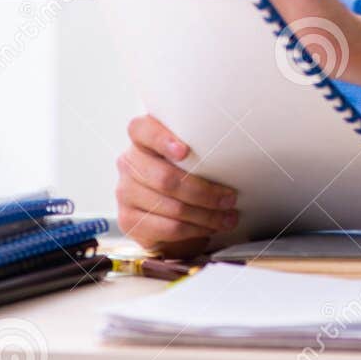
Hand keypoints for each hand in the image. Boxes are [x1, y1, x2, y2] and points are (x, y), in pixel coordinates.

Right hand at [114, 114, 238, 256]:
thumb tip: (235, 151)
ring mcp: (125, 192)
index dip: (162, 140)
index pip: (142, 129)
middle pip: (166, 178)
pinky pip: (169, 228)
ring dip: (207, 215)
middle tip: (230, 198)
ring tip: (228, 217)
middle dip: (204, 191)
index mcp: (141, 138)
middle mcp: (128, 163)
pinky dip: (196, 229)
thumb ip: (198, 146)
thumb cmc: (182, 173)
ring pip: (172, 207)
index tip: (185, 151)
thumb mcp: (188, 155)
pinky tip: (211, 228)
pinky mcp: (128, 220)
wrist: (162, 210)